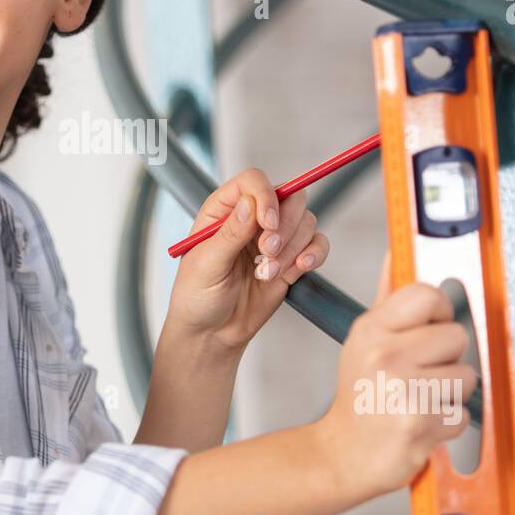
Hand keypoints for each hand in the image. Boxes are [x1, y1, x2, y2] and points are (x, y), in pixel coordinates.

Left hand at [165, 167, 329, 353]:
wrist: (213, 333)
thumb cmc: (197, 297)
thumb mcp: (206, 265)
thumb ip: (230, 234)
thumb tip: (250, 204)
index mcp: (223, 210)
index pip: (253, 181)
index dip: (266, 196)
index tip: (268, 224)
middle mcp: (251, 218)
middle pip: (288, 196)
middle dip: (285, 225)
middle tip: (267, 252)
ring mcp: (273, 238)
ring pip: (305, 220)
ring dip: (292, 247)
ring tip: (267, 273)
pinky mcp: (290, 260)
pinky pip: (317, 244)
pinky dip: (314, 255)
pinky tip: (298, 269)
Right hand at [315, 254, 476, 501]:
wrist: (344, 454)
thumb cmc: (360, 393)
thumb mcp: (364, 339)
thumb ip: (386, 296)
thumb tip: (397, 252)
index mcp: (372, 328)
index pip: (429, 294)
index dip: (437, 314)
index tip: (425, 331)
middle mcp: (385, 355)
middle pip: (457, 335)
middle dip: (447, 358)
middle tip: (419, 374)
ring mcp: (403, 391)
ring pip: (467, 376)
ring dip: (450, 393)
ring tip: (419, 400)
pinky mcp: (422, 425)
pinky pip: (464, 414)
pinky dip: (448, 424)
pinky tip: (421, 423)